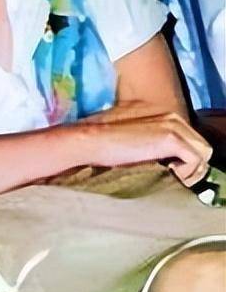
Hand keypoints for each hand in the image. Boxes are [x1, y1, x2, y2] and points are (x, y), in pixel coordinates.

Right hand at [81, 112, 212, 185]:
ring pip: (202, 151)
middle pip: (199, 143)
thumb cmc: (97, 143)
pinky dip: (187, 173)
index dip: (182, 156)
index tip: (171, 170)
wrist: (88, 141)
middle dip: (190, 163)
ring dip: (191, 169)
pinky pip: (196, 160)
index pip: (187, 137)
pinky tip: (170, 176)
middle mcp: (170, 116)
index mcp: (160, 114)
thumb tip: (152, 158)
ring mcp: (172, 125)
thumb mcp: (125, 136)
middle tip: (174, 177)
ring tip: (173, 178)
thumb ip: (143, 140)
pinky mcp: (170, 139)